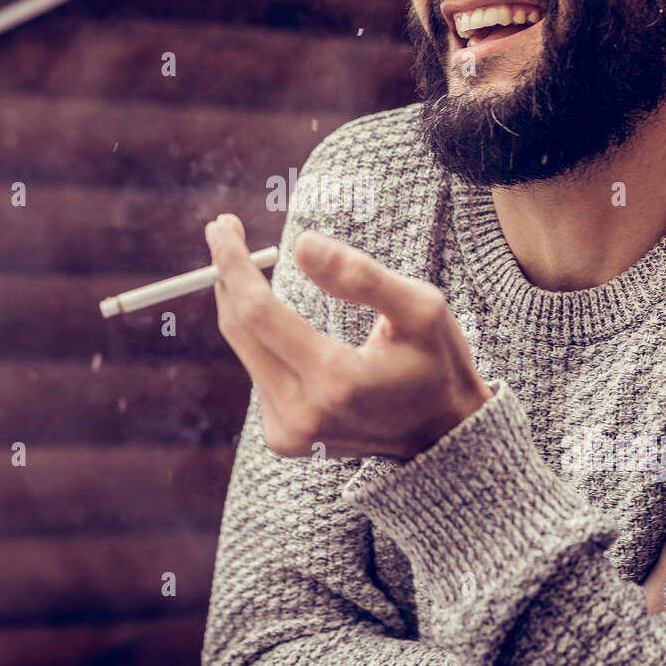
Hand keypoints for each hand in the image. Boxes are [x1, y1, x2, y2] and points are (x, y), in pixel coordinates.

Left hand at [205, 213, 491, 460]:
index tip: (222, 227)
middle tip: (226, 228)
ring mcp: (290, 433)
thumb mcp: (420, 309)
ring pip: (246, 350)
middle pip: (240, 331)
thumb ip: (361, 276)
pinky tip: (289, 329)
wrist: (443, 432)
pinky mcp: (284, 439)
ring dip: (244, 304)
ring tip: (256, 268)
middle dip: (227, 275)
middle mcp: (303, 414)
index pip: (260, 314)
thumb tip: (300, 244)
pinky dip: (263, 339)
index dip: (234, 265)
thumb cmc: (436, 362)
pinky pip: (259, 372)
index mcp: (336, 381)